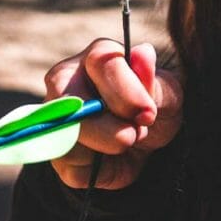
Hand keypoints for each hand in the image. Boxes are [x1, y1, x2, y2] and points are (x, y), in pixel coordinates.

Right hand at [44, 39, 181, 190]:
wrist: (145, 148)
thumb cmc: (153, 112)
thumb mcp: (167, 97)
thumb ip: (155, 81)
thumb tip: (143, 53)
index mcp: (97, 58)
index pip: (102, 63)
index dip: (126, 91)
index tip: (147, 114)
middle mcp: (66, 79)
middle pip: (70, 101)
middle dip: (107, 127)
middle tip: (133, 135)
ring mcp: (53, 114)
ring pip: (65, 134)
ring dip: (103, 147)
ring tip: (125, 143)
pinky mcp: (54, 149)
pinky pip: (67, 162)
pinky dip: (94, 167)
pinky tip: (107, 158)